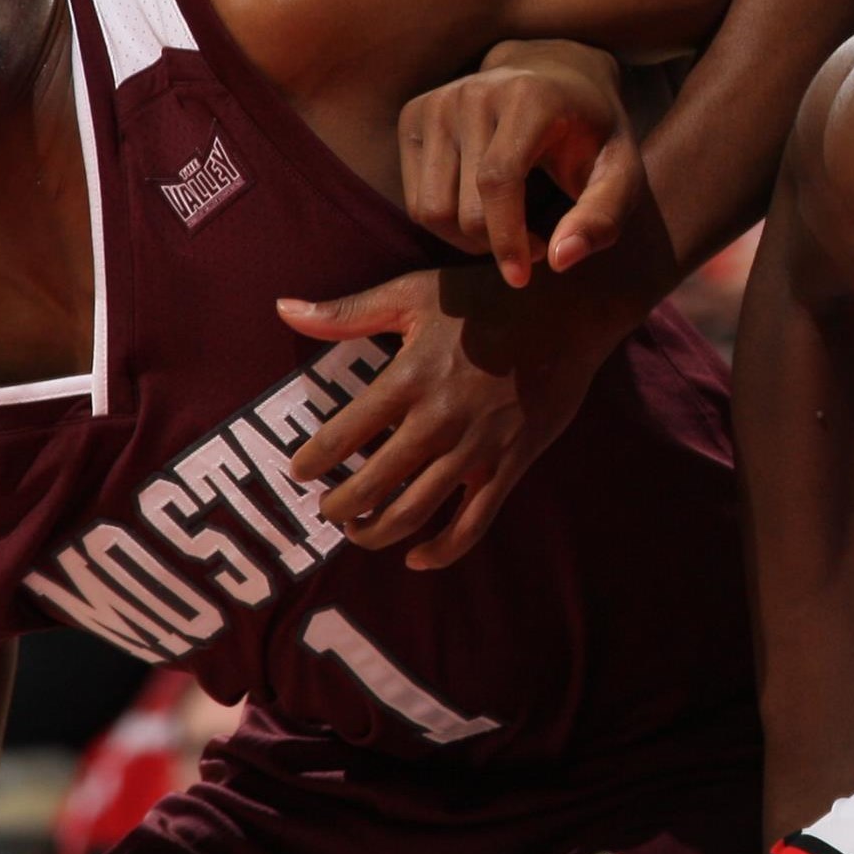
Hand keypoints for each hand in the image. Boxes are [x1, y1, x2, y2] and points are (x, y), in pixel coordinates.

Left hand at [277, 267, 630, 568]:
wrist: (569, 311)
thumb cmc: (486, 299)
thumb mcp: (414, 295)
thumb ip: (347, 312)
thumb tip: (284, 310)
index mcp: (408, 379)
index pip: (340, 437)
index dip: (310, 463)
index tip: (299, 472)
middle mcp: (437, 421)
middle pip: (370, 486)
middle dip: (338, 507)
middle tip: (328, 508)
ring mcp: (476, 447)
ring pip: (413, 512)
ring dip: (376, 533)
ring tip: (359, 531)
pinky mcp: (510, 463)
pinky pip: (473, 523)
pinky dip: (442, 550)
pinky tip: (417, 558)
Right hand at [398, 41, 644, 287]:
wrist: (554, 73)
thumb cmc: (593, 131)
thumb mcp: (621, 171)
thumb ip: (603, 216)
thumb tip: (559, 260)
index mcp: (528, 98)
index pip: (498, 181)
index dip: (507, 238)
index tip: (521, 278)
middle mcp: (473, 93)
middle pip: (462, 206)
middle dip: (497, 244)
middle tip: (536, 246)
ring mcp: (437, 102)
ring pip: (429, 209)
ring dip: (468, 240)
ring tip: (511, 229)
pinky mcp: (413, 116)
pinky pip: (414, 200)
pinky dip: (447, 222)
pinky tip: (482, 211)